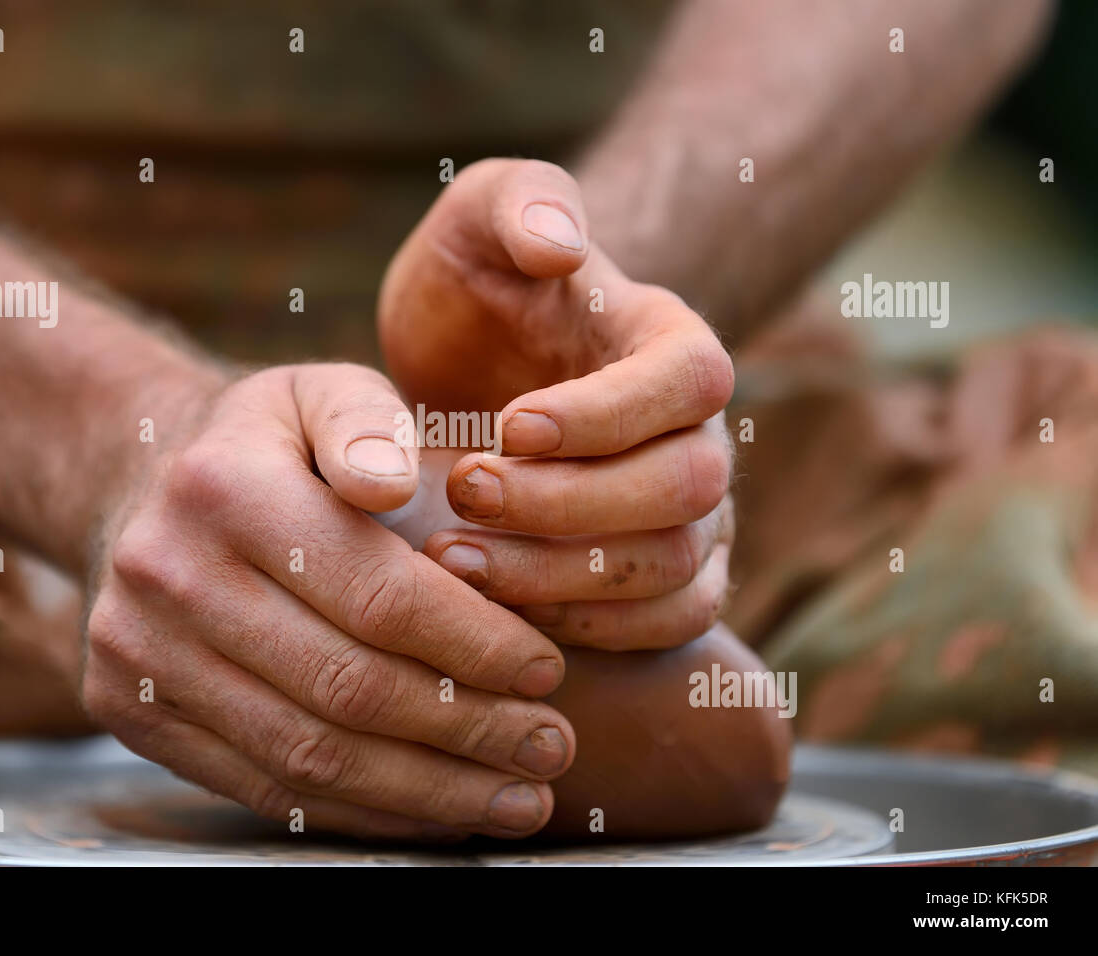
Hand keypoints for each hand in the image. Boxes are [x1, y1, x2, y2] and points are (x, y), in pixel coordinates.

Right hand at [82, 364, 575, 838]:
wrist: (139, 489)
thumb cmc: (266, 444)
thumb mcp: (317, 393)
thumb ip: (366, 422)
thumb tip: (394, 482)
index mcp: (224, 489)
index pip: (375, 592)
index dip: (473, 643)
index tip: (545, 670)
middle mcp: (168, 577)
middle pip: (347, 687)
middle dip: (467, 729)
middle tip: (550, 746)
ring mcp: (140, 655)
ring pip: (309, 754)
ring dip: (428, 790)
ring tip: (516, 798)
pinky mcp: (132, 714)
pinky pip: (264, 787)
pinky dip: (362, 811)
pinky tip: (433, 808)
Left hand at [378, 159, 734, 648]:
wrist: (474, 371)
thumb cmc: (478, 292)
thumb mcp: (478, 221)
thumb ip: (520, 203)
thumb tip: (561, 245)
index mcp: (668, 341)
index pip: (688, 380)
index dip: (607, 414)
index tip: (505, 426)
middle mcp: (698, 432)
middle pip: (688, 487)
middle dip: (569, 503)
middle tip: (464, 490)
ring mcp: (693, 510)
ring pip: (673, 565)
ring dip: (564, 573)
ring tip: (456, 560)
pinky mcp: (669, 572)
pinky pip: (672, 620)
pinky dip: (596, 625)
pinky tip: (504, 607)